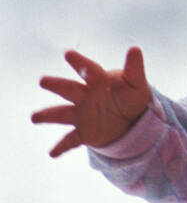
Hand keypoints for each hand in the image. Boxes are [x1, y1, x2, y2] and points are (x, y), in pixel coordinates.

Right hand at [32, 47, 151, 156]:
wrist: (132, 120)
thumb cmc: (130, 95)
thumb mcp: (136, 82)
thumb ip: (134, 67)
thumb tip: (135, 49)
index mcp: (98, 80)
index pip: (88, 70)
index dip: (79, 62)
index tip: (68, 54)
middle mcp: (85, 96)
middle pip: (69, 89)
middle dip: (57, 85)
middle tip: (43, 81)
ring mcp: (82, 114)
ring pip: (62, 113)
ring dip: (48, 115)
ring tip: (35, 117)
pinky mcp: (84, 132)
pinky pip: (71, 140)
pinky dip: (61, 147)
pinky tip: (52, 153)